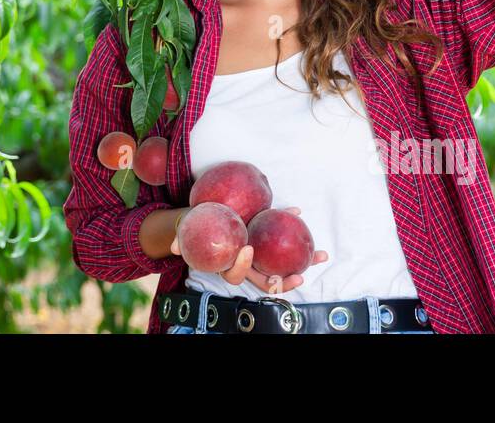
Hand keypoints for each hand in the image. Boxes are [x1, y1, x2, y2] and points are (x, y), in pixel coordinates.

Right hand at [170, 206, 328, 293]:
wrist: (201, 221)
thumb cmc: (194, 226)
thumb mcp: (184, 232)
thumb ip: (179, 239)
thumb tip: (171, 245)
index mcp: (227, 265)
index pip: (237, 275)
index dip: (244, 268)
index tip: (249, 250)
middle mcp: (246, 264)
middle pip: (267, 279)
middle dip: (286, 280)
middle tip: (300, 275)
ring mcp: (259, 255)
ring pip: (282, 265)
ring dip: (304, 262)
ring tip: (322, 255)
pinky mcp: (266, 241)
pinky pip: (281, 241)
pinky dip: (292, 229)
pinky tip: (298, 213)